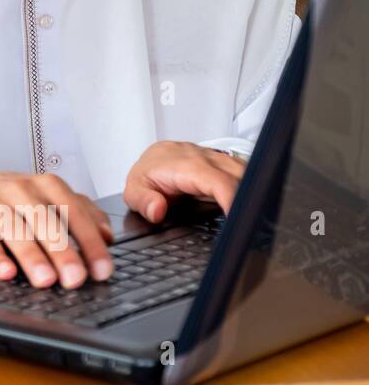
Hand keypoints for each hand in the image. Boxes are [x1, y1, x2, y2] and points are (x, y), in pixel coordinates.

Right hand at [0, 171, 114, 288]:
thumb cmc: (15, 197)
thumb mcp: (50, 196)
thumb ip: (82, 211)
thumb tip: (107, 237)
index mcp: (47, 185)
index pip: (74, 212)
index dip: (90, 242)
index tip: (102, 270)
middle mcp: (22, 191)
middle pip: (45, 222)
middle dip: (62, 252)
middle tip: (76, 278)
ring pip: (15, 230)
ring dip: (31, 256)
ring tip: (45, 279)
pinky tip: (6, 272)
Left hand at [124, 141, 245, 223]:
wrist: (151, 158)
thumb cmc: (147, 174)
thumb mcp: (134, 191)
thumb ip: (143, 202)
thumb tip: (157, 210)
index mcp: (186, 165)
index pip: (219, 181)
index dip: (232, 201)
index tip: (237, 221)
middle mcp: (205, 158)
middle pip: (241, 175)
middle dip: (248, 201)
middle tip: (248, 226)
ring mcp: (217, 159)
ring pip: (247, 171)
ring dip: (252, 193)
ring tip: (250, 218)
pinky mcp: (224, 163)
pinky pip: (244, 172)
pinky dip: (250, 187)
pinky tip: (250, 205)